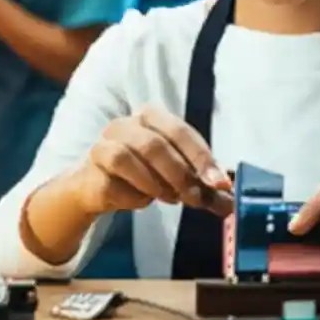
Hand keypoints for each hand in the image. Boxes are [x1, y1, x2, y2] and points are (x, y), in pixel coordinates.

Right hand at [72, 105, 234, 217]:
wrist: (98, 186)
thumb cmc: (144, 173)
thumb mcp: (178, 177)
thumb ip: (203, 187)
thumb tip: (230, 203)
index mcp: (151, 116)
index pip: (180, 131)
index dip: (201, 158)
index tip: (218, 184)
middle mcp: (124, 124)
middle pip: (154, 144)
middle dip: (180, 174)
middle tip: (195, 198)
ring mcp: (103, 145)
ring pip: (126, 158)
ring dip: (154, 183)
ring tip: (169, 198)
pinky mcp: (90, 171)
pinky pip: (112, 183)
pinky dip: (132, 196)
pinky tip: (141, 201)